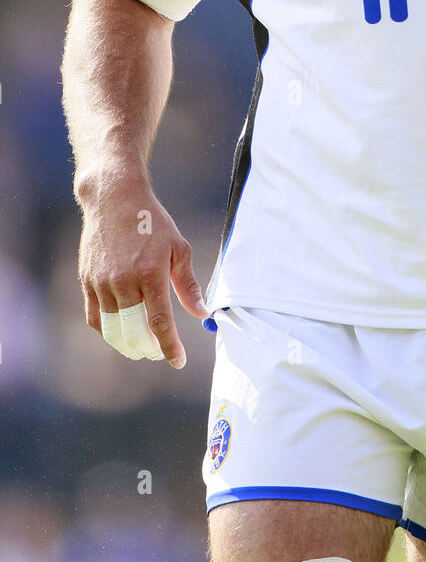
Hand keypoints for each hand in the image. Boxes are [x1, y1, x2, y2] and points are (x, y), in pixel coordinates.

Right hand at [78, 176, 209, 368]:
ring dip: (128, 344)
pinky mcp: (86, 281)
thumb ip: (188, 285)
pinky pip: (95, 318)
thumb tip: (203, 313)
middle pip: (134, 333)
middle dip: (149, 349)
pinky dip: (108, 331)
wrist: (115, 199)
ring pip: (113, 330)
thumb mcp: (178, 248)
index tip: (179, 361)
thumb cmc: (152, 222)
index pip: (159, 323)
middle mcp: (124, 282)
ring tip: (141, 346)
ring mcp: (102, 283)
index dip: (170, 347)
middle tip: (159, 352)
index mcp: (150, 274)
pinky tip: (119, 332)